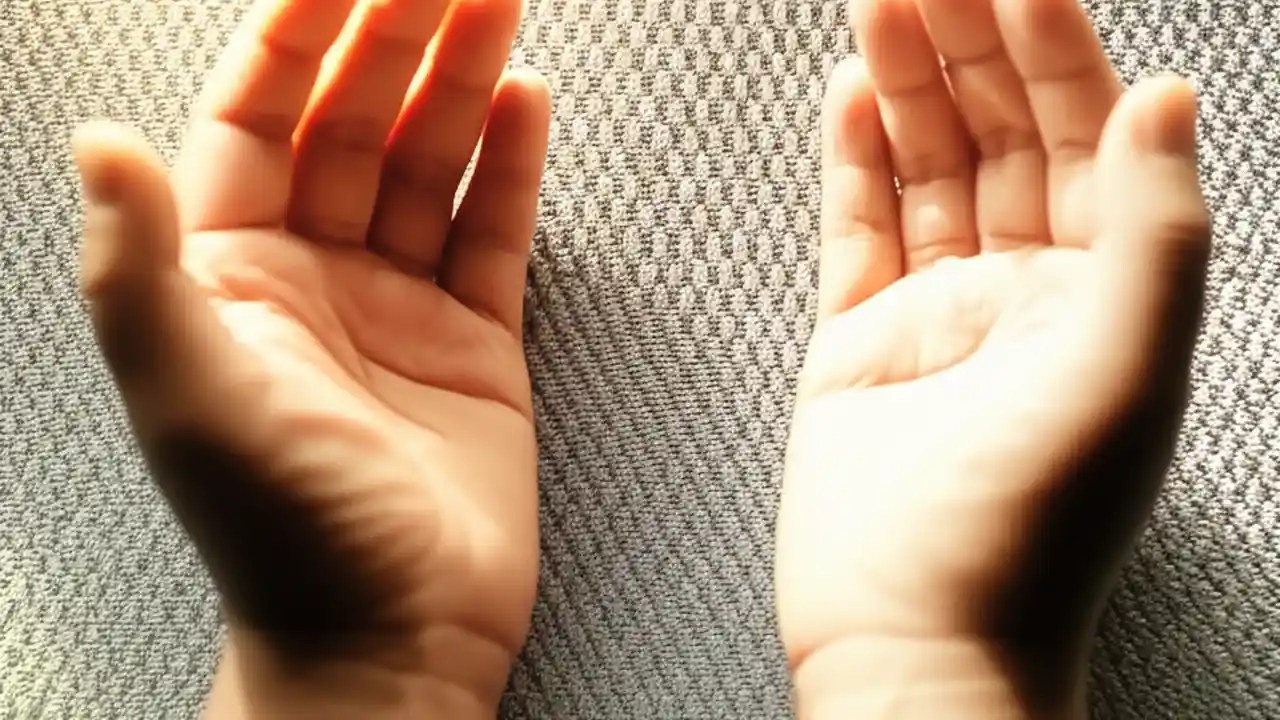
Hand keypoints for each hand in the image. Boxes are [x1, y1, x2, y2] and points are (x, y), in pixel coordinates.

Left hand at [72, 0, 548, 715]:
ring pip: (429, 166)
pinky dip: (511, 168)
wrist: (394, 640)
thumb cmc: (284, 533)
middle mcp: (313, 278)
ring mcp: (397, 308)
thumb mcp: (193, 395)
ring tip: (497, 8)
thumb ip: (140, 267)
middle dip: (397, 37)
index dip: (297, 34)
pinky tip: (527, 104)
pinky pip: (492, 235)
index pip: (257, 119)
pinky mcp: (474, 345)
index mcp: (231, 276)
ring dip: (460, 83)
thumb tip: (98, 140)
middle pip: (354, 125)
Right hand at [776, 0, 1208, 716]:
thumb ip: (1152, 229)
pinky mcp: (857, 343)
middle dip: (965, 44)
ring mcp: (936, 313)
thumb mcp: (1123, 370)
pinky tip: (850, 97)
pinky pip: (857, 231)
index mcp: (1099, 291)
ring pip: (925, 170)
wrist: (914, 637)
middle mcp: (1023, 291)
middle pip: (997, 136)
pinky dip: (853, 161)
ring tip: (881, 5)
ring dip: (906, 85)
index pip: (1080, 135)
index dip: (1048, 43)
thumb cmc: (1026, 531)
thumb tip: (1166, 94)